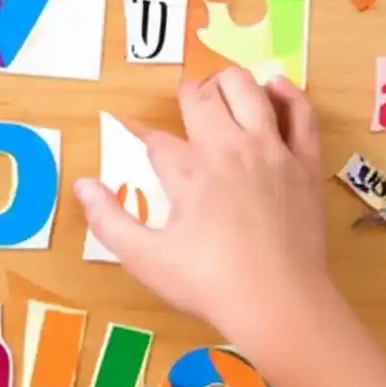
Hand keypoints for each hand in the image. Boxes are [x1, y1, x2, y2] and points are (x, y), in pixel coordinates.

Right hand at [75, 68, 328, 339]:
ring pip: (248, 91)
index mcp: (188, 170)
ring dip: (229, 82)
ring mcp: (270, 151)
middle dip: (188, 97)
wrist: (280, 303)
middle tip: (185, 108)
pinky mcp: (303, 163)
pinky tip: (276, 86)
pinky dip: (287, 94)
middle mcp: (228, 148)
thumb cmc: (209, 283)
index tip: (148, 155)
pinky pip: (300, 114)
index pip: (158, 141)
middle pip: (202, 99)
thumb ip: (109, 220)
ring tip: (220, 88)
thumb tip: (82, 185)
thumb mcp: (145, 259)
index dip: (147, 143)